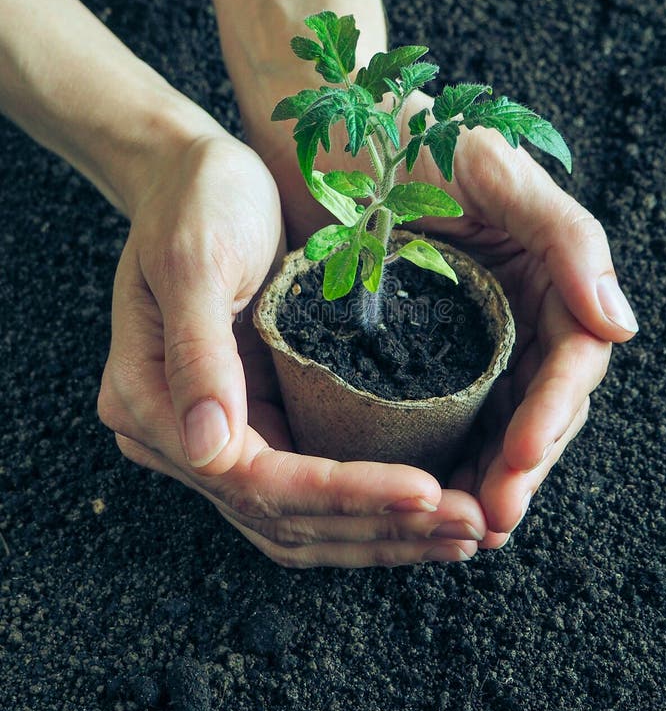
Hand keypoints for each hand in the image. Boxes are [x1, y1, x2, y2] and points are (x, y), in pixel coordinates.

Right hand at [97, 133, 485, 565]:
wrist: (193, 175)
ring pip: (301, 521)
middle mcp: (182, 437)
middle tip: (468, 527)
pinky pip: (312, 488)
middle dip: (378, 529)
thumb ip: (197, 353)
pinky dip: (367, 507)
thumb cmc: (193, 201)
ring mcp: (220, 436)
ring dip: (381, 534)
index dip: (341, 493)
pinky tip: (424, 506)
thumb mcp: (194, 259)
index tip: (424, 489)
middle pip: (283, 517)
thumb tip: (209, 448)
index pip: (253, 479)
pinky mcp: (258, 422)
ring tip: (460, 531)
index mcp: (151, 402)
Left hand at [244, 92, 637, 547]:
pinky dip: (441, 457)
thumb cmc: (418, 138)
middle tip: (491, 517)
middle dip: (521, 466)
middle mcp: (517, 315)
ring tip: (465, 526)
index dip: (552, 415)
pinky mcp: (416, 353)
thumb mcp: (496, 170)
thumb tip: (619, 326)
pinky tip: (425, 493)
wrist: (336, 131)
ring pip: (493, 424)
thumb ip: (568, 237)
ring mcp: (468, 339)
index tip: (522, 459)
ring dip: (486, 478)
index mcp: (549, 277)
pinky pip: (440, 415)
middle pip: (537, 407)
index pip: (569, 362)